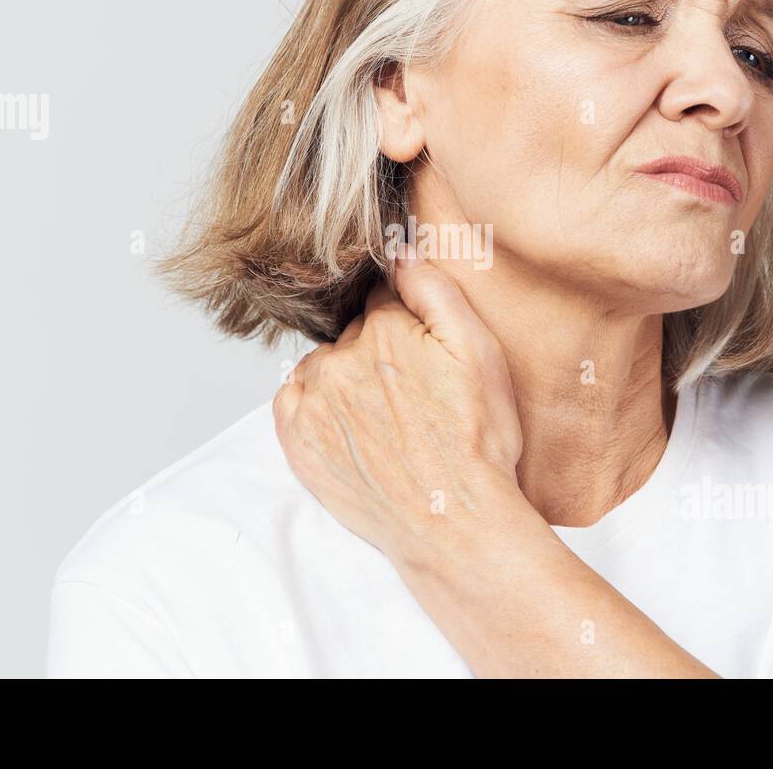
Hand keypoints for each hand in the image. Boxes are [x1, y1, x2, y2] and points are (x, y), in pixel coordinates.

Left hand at [272, 247, 525, 569]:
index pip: (384, 300)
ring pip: (323, 366)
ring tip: (385, 419)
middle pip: (352, 334)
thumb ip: (435, 291)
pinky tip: (350, 428)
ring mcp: (313, 402)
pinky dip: (314, 405)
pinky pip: (292, 400)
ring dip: (344, 379)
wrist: (453, 522)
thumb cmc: (477, 442)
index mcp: (384, 329)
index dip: (407, 323)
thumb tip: (401, 249)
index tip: (423, 354)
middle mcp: (340, 359)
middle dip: (376, 352)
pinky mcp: (297, 440)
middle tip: (412, 395)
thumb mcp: (480, 352)